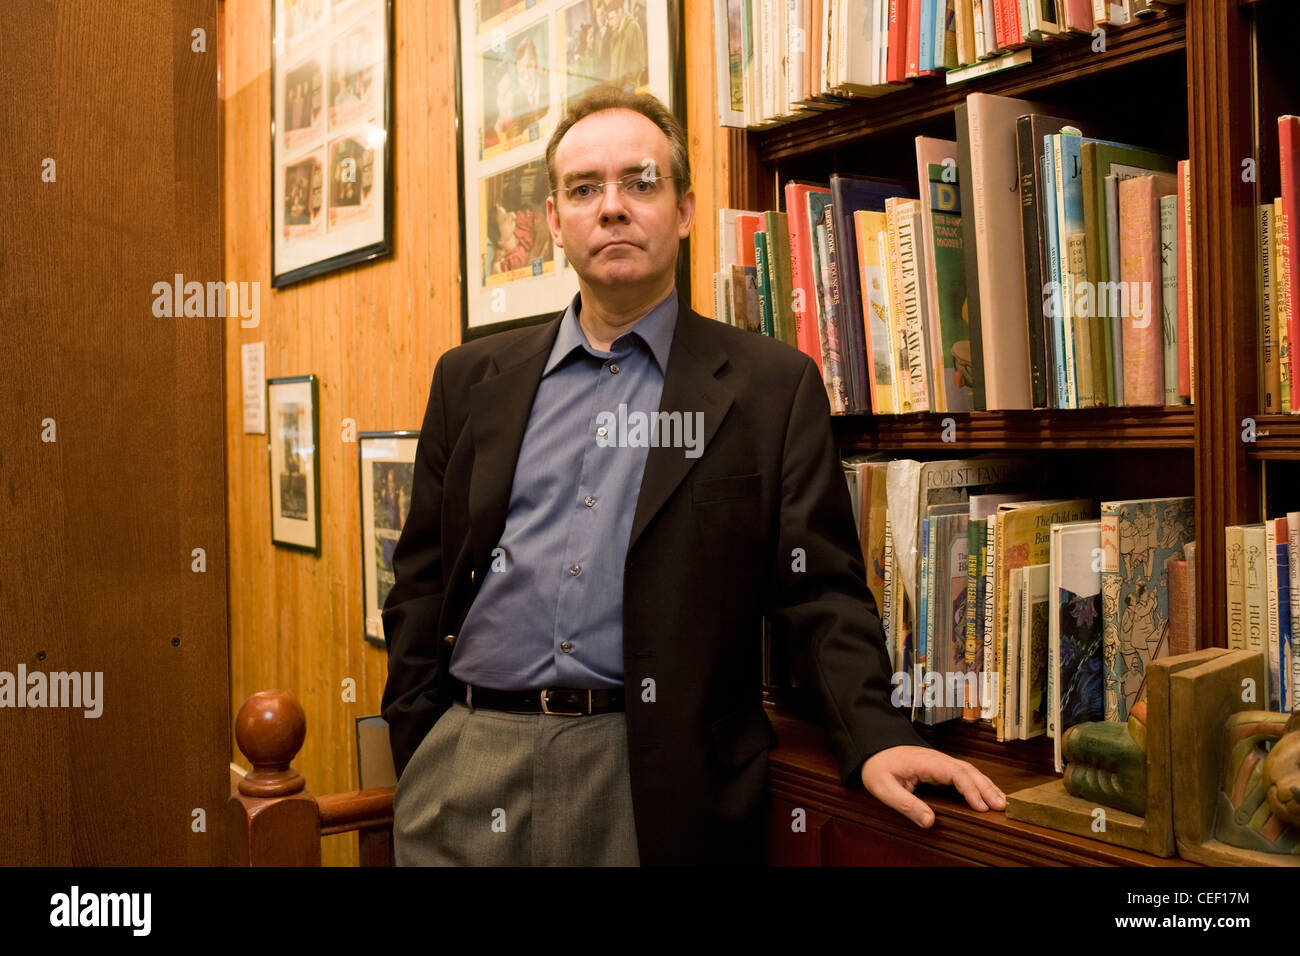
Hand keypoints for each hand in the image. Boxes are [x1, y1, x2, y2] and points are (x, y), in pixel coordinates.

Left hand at [860, 745, 1005, 827]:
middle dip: (986, 788)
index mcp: (926, 762)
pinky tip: (986, 794)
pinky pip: (963, 774)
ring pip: (969, 771)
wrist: (871, 749)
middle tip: (1002, 806)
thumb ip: (906, 804)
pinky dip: (978, 783)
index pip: (955, 773)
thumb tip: (930, 822)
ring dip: (986, 785)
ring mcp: (939, 762)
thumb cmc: (877, 767)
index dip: (971, 790)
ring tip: (1002, 802)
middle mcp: (937, 759)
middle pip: (968, 771)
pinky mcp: (939, 767)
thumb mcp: (884, 788)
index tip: (981, 806)